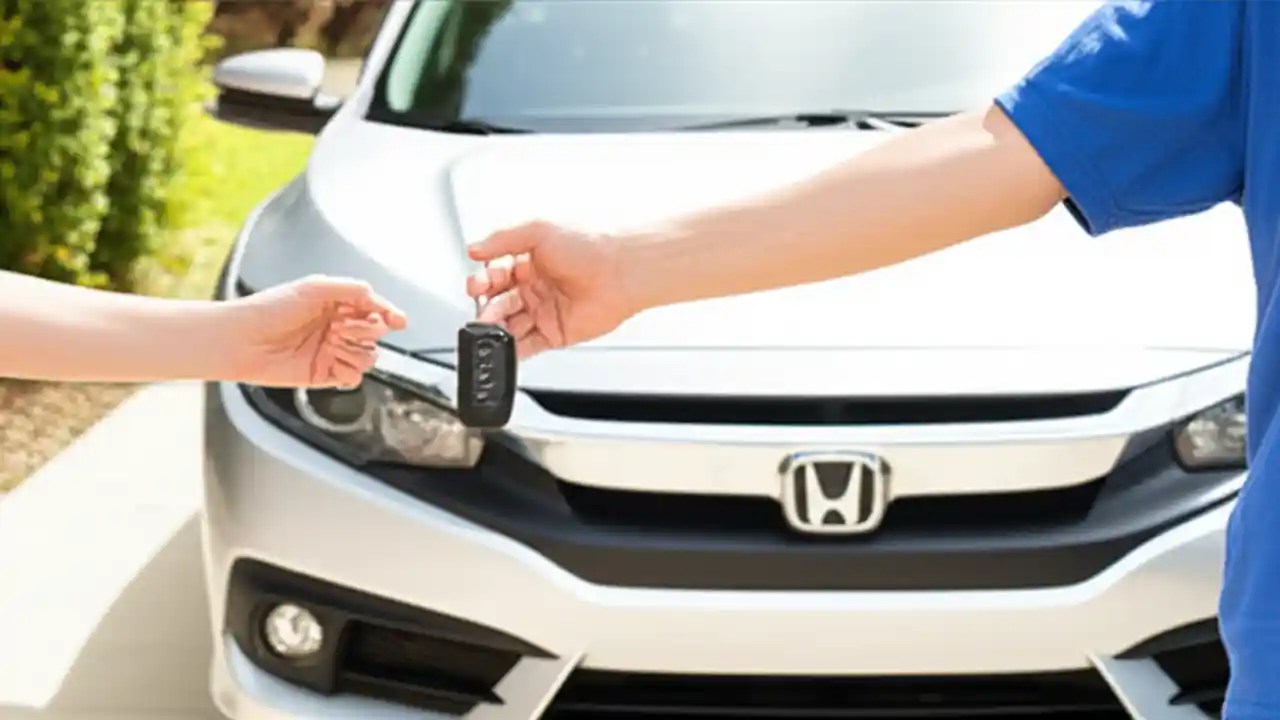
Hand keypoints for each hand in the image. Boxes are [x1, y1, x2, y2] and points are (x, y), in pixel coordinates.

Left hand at [229, 275, 406, 387]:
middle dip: (366, 329)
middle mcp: (338, 327)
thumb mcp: (313, 288)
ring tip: (332, 343)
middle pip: (376, 332)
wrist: (242, 340)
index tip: (398, 320)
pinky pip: (354, 375)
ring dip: (357, 349)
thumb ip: (349, 289)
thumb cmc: (270, 309)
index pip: (374, 308)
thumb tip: (375, 295)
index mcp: (336, 304)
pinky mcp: (325, 373)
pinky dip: (350, 370)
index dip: (388, 313)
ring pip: (369, 355)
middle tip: (341, 327)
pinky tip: (334, 361)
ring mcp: (333, 351)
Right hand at [465, 221, 633, 358]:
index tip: (477, 285)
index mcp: (528, 261)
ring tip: (488, 328)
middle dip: (486, 307)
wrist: (621, 271)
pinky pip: (527, 346)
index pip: (494, 275)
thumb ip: (502, 240)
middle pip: (498, 302)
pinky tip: (499, 348)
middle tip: (483, 309)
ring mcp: (544, 311)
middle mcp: (535, 287)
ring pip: (509, 325)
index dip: (482, 281)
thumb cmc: (589, 245)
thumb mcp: (538, 230)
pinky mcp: (555, 333)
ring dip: (495, 329)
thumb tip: (473, 249)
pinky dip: (510, 350)